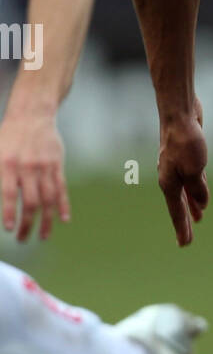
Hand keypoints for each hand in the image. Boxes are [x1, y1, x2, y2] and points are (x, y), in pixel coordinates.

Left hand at [0, 110, 69, 240]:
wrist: (32, 115)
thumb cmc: (8, 137)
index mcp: (8, 164)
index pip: (10, 194)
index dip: (10, 213)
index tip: (9, 229)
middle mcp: (27, 167)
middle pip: (30, 202)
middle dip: (26, 224)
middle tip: (22, 239)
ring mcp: (44, 167)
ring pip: (47, 199)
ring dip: (46, 221)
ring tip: (42, 237)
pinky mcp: (57, 166)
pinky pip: (61, 189)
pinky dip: (63, 205)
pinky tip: (63, 219)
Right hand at [158, 97, 208, 246]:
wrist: (179, 113)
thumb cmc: (185, 140)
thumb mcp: (195, 169)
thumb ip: (198, 188)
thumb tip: (202, 204)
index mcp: (169, 183)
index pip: (176, 212)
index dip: (182, 229)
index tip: (184, 244)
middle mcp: (170, 178)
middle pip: (179, 205)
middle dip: (184, 222)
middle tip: (187, 240)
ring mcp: (177, 168)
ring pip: (186, 193)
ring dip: (191, 206)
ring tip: (198, 219)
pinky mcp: (186, 158)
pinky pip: (191, 180)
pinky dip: (195, 191)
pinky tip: (200, 196)